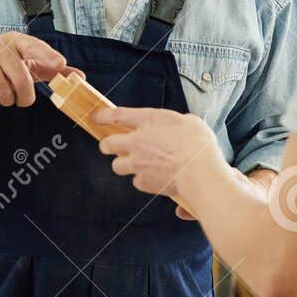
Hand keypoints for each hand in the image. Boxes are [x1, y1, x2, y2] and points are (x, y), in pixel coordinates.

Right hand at [0, 31, 70, 107]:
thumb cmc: (0, 66)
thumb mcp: (26, 64)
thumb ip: (51, 70)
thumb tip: (80, 77)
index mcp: (16, 41)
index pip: (34, 47)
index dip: (48, 56)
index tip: (60, 64)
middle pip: (22, 80)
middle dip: (24, 97)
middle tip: (22, 99)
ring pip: (4, 93)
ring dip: (5, 100)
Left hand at [96, 107, 224, 203]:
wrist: (200, 173)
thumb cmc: (199, 145)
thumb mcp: (189, 122)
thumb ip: (173, 123)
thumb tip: (174, 128)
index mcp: (148, 121)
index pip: (116, 115)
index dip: (103, 116)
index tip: (97, 117)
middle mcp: (137, 141)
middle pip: (107, 143)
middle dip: (106, 145)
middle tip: (112, 147)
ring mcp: (137, 163)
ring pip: (117, 165)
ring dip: (124, 165)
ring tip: (138, 165)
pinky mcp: (142, 181)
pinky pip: (137, 181)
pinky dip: (144, 180)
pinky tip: (156, 179)